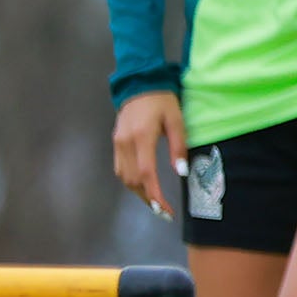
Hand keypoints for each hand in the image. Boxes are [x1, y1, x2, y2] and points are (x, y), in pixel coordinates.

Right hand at [113, 91, 186, 217]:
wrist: (139, 84)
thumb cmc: (162, 101)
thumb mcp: (177, 120)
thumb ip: (178, 146)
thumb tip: (180, 172)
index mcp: (142, 137)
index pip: (146, 174)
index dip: (155, 194)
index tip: (165, 209)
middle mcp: (125, 143)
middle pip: (133, 180)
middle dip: (148, 199)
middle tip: (164, 211)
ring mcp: (117, 144)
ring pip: (124, 177)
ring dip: (138, 193)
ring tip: (155, 203)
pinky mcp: (115, 143)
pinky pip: (121, 169)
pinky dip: (131, 182)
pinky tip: (144, 187)